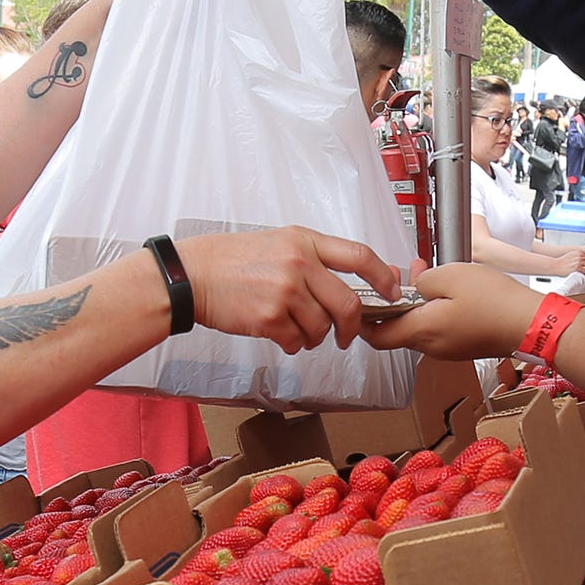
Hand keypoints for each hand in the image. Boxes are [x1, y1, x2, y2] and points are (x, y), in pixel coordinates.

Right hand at [177, 228, 397, 353]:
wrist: (191, 276)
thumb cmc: (232, 260)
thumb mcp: (278, 242)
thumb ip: (314, 258)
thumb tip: (350, 281)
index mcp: (305, 241)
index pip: (359, 255)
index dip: (383, 277)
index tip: (392, 292)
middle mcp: (299, 263)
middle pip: (348, 303)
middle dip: (352, 327)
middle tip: (345, 336)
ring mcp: (285, 290)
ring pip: (322, 327)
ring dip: (315, 337)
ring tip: (296, 330)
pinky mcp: (269, 317)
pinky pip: (296, 341)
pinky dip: (292, 344)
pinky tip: (278, 334)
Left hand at [361, 263, 538, 359]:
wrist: (531, 323)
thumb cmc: (495, 302)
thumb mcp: (451, 276)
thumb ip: (423, 281)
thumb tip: (416, 287)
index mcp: (422, 331)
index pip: (376, 336)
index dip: (363, 319)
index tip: (364, 299)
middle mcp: (431, 346)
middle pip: (397, 329)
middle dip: (394, 301)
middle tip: (399, 275)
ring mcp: (447, 349)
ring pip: (419, 326)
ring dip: (416, 302)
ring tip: (426, 274)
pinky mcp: (462, 345)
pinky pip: (438, 329)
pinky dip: (434, 309)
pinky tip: (446, 289)